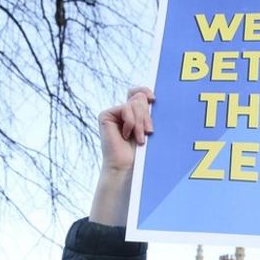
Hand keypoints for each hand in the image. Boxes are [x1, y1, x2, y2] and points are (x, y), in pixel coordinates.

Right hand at [89, 87, 153, 225]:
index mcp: (133, 113)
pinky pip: (125, 109)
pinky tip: (126, 135)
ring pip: (134, 103)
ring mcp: (113, 113)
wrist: (127, 167)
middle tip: (148, 132)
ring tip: (140, 138)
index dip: (145, 91)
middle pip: (139, 98)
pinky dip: (131, 123)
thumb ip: (147, 112)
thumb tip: (151, 96)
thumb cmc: (141, 153)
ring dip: (140, 122)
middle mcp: (122, 111)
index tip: (154, 99)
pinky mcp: (105, 116)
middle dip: (146, 115)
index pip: (138, 93)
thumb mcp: (147, 129)